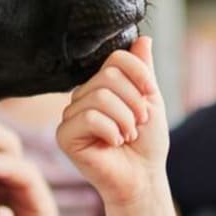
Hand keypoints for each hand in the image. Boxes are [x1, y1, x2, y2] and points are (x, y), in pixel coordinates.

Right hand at [57, 37, 165, 206]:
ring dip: (125, 120)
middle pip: (109, 77)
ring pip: (100, 97)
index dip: (138, 74)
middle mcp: (82, 97)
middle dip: (134, 102)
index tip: (149, 96)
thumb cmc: (147, 142)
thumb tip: (143, 38)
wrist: (143, 177)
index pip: (116, 59)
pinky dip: (111, 131)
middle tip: (138, 124)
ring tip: (127, 136)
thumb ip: (143, 71)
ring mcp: (70, 116)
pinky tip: (113, 144)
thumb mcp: (151, 100)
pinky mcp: (64, 136)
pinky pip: (89, 118)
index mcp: (101, 85)